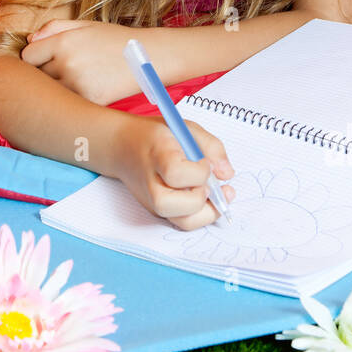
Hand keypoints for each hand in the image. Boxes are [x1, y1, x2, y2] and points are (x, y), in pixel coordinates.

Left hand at [20, 18, 143, 104]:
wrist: (151, 56)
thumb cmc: (115, 39)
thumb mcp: (85, 25)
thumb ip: (53, 28)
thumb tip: (29, 41)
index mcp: (64, 41)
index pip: (27, 56)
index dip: (35, 58)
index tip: (46, 59)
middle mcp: (67, 63)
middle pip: (37, 76)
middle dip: (45, 74)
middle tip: (62, 71)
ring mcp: (79, 84)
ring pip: (51, 92)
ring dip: (57, 89)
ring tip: (75, 81)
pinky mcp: (91, 101)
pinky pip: (68, 103)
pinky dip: (72, 100)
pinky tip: (85, 91)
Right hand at [114, 115, 234, 230]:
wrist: (123, 146)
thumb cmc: (157, 136)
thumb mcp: (186, 129)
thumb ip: (212, 147)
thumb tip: (227, 175)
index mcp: (156, 154)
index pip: (175, 173)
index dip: (198, 172)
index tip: (205, 162)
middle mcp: (150, 182)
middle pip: (169, 205)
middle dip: (199, 198)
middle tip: (210, 184)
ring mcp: (151, 200)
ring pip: (180, 221)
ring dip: (205, 212)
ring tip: (215, 195)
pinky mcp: (157, 211)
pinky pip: (183, 222)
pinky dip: (200, 215)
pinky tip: (207, 200)